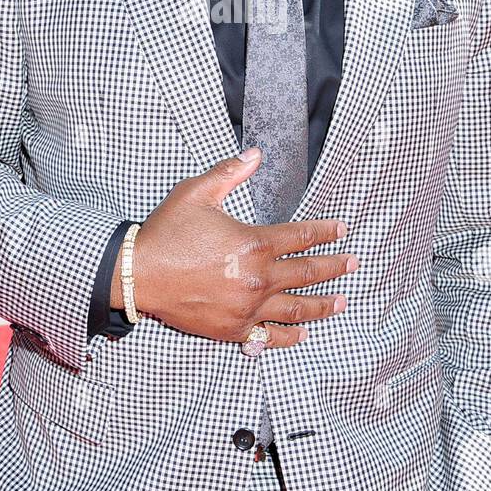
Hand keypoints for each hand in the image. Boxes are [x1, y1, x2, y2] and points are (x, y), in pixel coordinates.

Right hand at [127, 148, 356, 348]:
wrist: (138, 274)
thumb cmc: (167, 233)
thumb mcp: (196, 193)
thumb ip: (229, 173)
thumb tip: (255, 154)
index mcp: (254, 244)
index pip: (301, 237)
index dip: (326, 232)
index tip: (342, 229)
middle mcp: (258, 278)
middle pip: (308, 273)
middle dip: (335, 266)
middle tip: (353, 263)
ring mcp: (247, 307)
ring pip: (296, 309)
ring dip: (322, 305)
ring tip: (340, 301)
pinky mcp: (232, 329)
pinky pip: (268, 336)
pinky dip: (288, 336)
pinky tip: (301, 334)